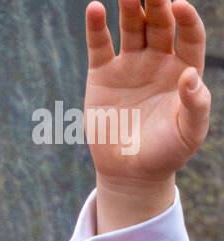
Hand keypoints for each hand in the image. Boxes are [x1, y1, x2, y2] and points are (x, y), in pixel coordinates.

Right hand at [84, 0, 210, 184]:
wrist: (130, 174)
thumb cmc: (165, 154)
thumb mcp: (189, 134)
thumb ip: (195, 105)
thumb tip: (189, 75)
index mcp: (183, 69)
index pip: (189, 36)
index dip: (186, 19)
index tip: (180, 6)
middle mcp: (157, 60)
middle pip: (159, 23)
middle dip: (157, 3)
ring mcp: (129, 65)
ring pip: (131, 27)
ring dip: (130, 7)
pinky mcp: (102, 75)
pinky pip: (99, 45)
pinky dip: (96, 26)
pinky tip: (94, 9)